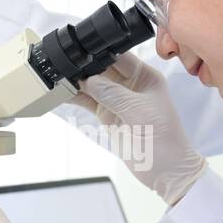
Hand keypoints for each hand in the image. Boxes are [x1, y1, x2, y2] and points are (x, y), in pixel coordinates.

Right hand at [71, 53, 207, 204]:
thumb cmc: (163, 140)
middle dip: (84, 66)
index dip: (101, 52)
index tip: (80, 51)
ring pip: (92, 84)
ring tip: (56, 76)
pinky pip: (88, 101)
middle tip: (62, 64)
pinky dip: (75, 97)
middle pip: (102, 68)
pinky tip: (60, 92)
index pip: (120, 56)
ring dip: (76, 81)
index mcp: (146, 76)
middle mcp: (131, 84)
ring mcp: (118, 99)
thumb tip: (87, 79)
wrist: (165, 171)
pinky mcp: (108, 114)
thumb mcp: (139, 112)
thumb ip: (113, 94)